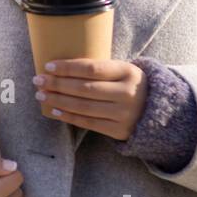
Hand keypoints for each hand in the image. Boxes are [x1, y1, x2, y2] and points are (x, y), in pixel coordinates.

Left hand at [33, 58, 147, 140]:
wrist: (158, 111)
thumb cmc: (130, 84)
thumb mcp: (123, 71)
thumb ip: (99, 68)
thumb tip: (60, 67)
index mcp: (128, 72)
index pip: (91, 68)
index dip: (67, 68)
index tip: (48, 66)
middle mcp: (126, 93)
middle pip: (84, 88)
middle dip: (57, 84)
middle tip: (38, 81)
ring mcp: (123, 114)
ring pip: (83, 107)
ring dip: (58, 101)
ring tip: (42, 95)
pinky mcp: (118, 130)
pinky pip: (88, 123)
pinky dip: (68, 117)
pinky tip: (54, 111)